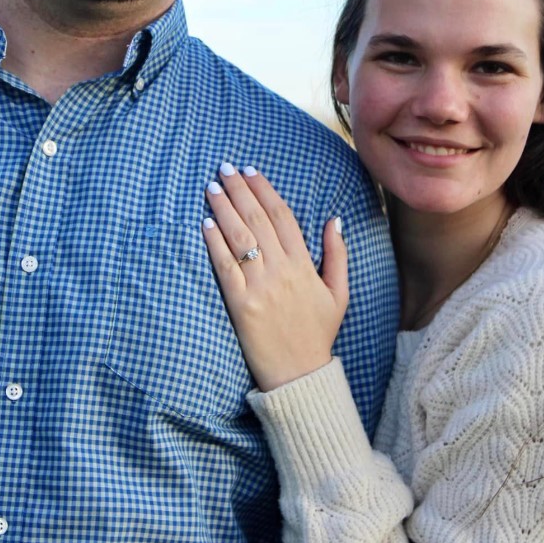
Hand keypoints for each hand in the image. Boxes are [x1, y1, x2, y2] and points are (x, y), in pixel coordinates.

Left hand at [201, 162, 348, 391]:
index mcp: (305, 266)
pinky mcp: (240, 304)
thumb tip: (334, 219)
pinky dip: (214, 242)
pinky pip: (225, 266)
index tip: (252, 172)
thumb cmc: (318, 333)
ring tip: (212, 187)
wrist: (300, 374)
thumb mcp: (338, 293)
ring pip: (240, 238)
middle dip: (240, 191)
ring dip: (224, 209)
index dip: (266, 191)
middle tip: (225, 168)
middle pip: (258, 220)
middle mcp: (282, 272)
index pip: (283, 217)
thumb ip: (336, 254)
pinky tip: (205, 223)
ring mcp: (260, 287)